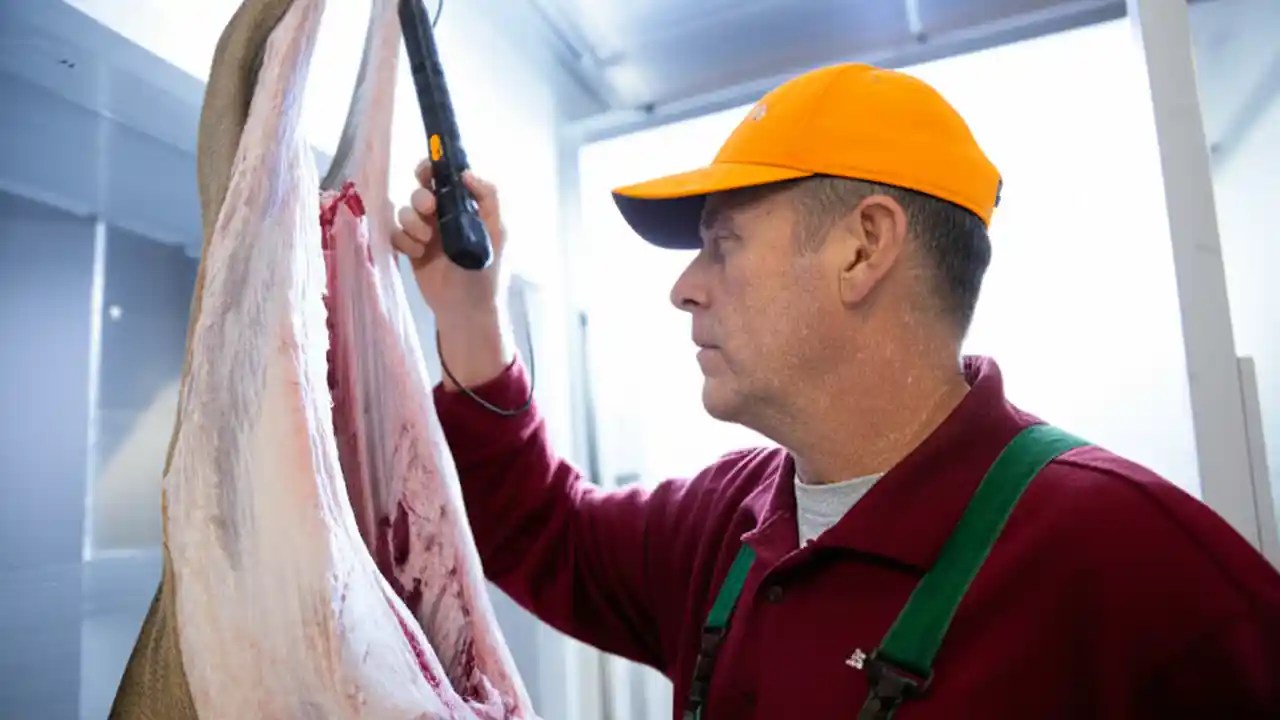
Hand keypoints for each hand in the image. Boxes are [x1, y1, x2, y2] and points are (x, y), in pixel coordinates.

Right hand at [393, 162, 504, 320]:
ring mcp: (425, 233)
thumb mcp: (497, 232)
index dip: (434, 169)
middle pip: (421, 190)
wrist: (467, 309)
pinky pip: (396, 234)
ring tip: (426, 240)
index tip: (428, 171)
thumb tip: (466, 173)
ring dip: (412, 221)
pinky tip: (417, 253)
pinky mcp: (410, 250)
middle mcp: (443, 216)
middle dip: (420, 195)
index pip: (446, 179)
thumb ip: (488, 198)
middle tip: (428, 208)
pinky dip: (403, 240)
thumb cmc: (487, 272)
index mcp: (465, 208)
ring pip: (406, 211)